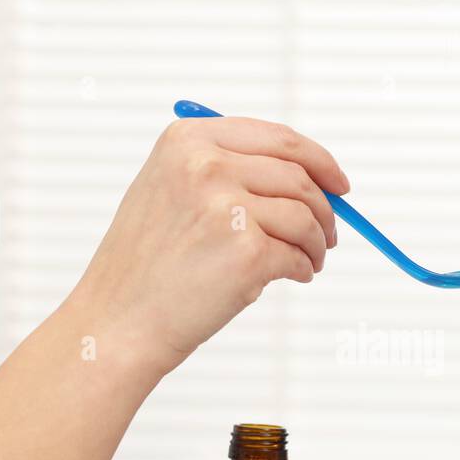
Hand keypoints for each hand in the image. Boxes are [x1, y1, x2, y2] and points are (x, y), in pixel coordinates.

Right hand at [68, 116, 349, 374]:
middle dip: (325, 207)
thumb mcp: (169, 190)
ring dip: (317, 242)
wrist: (120, 321)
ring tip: (310, 261)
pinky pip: (298, 255)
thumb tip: (309, 175)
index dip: (318, 160)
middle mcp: (206, 165)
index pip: (277, 138)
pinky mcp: (247, 252)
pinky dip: (304, 268)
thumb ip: (227, 168)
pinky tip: (294, 276)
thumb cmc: (148, 264)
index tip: (339, 184)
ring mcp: (227, 207)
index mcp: (187, 140)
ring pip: (305, 216)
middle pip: (298, 175)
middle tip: (331, 234)